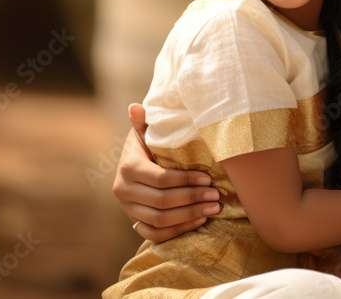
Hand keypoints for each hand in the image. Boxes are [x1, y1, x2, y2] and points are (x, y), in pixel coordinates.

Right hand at [113, 104, 221, 241]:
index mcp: (128, 168)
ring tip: (214, 207)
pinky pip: (156, 234)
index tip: (208, 178)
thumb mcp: (145, 132)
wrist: (134, 166)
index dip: (186, 180)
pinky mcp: (135, 223)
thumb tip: (135, 106)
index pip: (161, 179)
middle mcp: (124, 191)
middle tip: (216, 195)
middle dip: (193, 199)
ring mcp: (129, 210)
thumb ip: (143, 121)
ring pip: (160, 221)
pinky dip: (178, 230)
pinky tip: (199, 220)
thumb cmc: (147, 145)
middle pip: (163, 202)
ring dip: (190, 216)